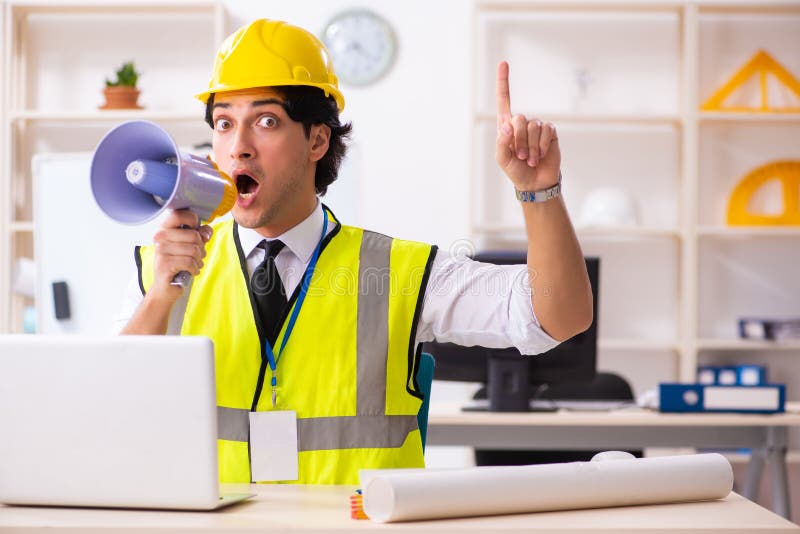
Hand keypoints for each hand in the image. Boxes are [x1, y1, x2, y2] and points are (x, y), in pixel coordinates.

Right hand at [149, 210, 211, 301]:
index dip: (193, 221)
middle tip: (198, 255)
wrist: (166, 287)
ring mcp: (160, 250)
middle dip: (201, 248)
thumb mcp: (190, 244)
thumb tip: (206, 232)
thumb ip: (200, 233)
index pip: (179, 214)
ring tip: (194, 264)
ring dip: (199, 260)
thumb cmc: (179, 262)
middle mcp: (159, 236)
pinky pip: (189, 262)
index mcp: (164, 228)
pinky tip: (191, 271)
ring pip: (194, 250)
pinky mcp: (164, 264)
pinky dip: (195, 268)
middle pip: (194, 235)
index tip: (196, 232)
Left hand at [495, 61, 560, 190]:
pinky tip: (540, 155)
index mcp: (506, 126)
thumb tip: (508, 124)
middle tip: (520, 157)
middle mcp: (521, 123)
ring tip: (530, 159)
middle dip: (519, 141)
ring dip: (530, 147)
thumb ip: (501, 142)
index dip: (503, 82)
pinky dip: (542, 145)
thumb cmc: (516, 171)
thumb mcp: (502, 159)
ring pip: (533, 127)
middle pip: (519, 119)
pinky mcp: (550, 132)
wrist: (535, 181)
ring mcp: (536, 127)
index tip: (503, 63)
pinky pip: (546, 131)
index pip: (504, 100)